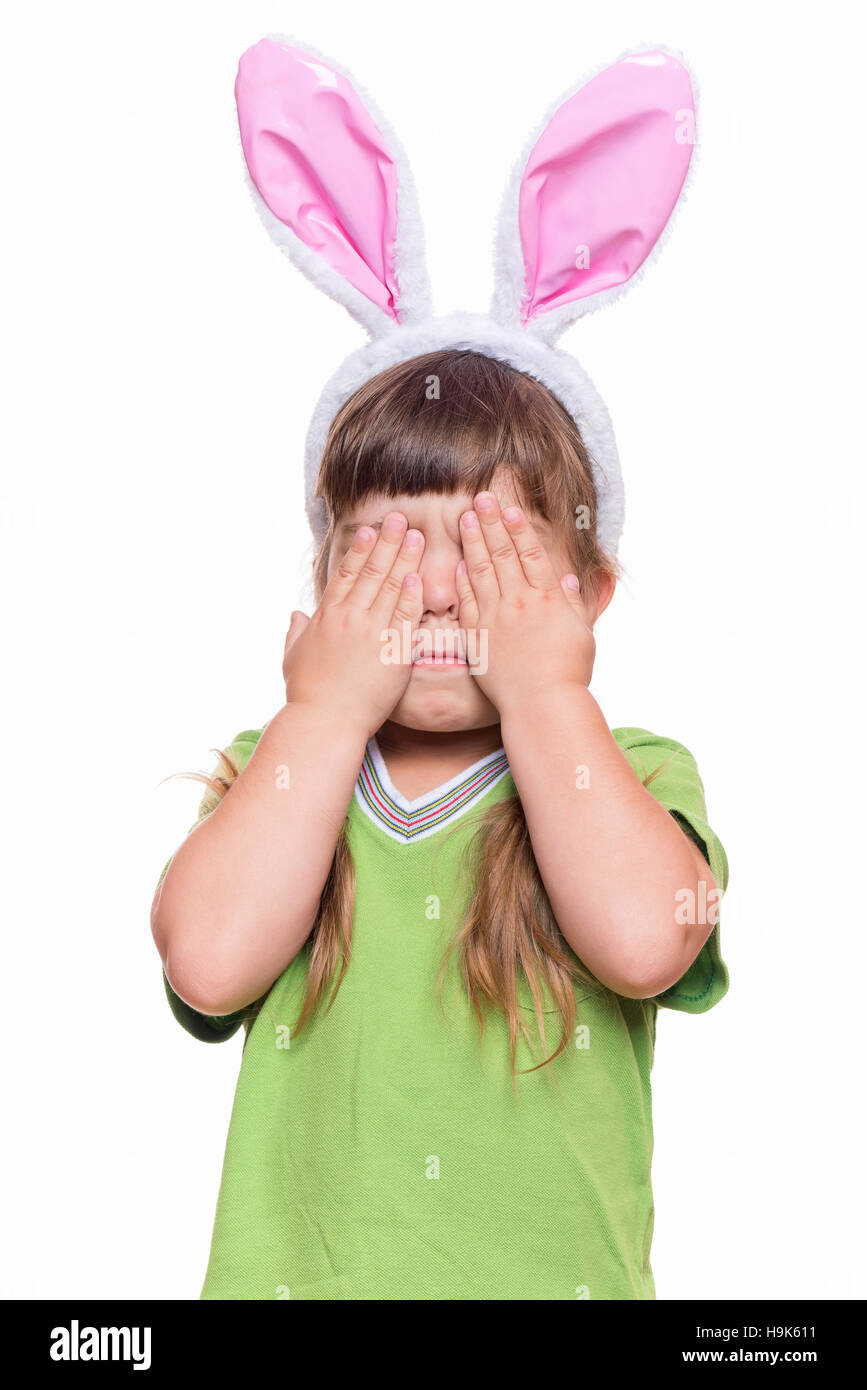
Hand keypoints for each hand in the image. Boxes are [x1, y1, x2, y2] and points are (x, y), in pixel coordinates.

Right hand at [282, 513, 424, 737]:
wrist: (325, 722)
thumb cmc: (307, 694)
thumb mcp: (292, 658)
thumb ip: (295, 632)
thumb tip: (295, 614)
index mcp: (326, 617)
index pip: (346, 574)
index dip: (360, 550)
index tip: (370, 530)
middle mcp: (349, 619)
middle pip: (371, 572)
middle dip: (388, 543)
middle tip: (402, 519)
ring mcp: (371, 634)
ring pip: (390, 588)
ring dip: (404, 560)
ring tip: (418, 536)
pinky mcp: (392, 652)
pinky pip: (405, 618)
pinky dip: (411, 596)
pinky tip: (418, 576)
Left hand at [455, 493, 595, 712]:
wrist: (542, 705)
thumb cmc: (567, 673)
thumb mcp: (581, 633)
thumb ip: (572, 603)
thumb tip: (567, 579)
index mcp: (549, 598)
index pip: (531, 554)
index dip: (519, 529)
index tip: (509, 508)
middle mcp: (521, 602)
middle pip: (504, 554)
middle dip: (491, 524)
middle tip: (480, 499)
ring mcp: (497, 618)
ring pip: (483, 572)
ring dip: (474, 543)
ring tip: (465, 519)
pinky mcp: (479, 637)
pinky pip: (468, 603)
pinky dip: (463, 581)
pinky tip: (458, 564)